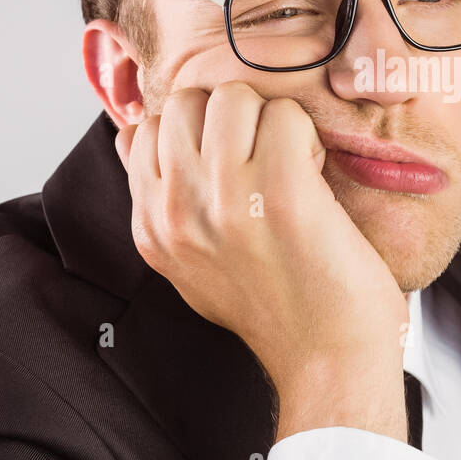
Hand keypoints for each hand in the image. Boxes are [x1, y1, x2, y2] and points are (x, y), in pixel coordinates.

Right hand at [114, 82, 410, 441]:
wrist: (328, 362)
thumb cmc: (278, 312)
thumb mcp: (192, 264)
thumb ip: (163, 204)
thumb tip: (132, 137)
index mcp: (153, 228)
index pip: (141, 131)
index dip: (194, 131)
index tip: (231, 162)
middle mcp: (177, 211)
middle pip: (183, 102)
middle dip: (231, 114)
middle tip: (265, 157)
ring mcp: (224, 198)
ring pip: (232, 97)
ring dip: (270, 119)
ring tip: (291, 163)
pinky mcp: (279, 191)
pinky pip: (285, 115)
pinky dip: (307, 134)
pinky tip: (315, 175)